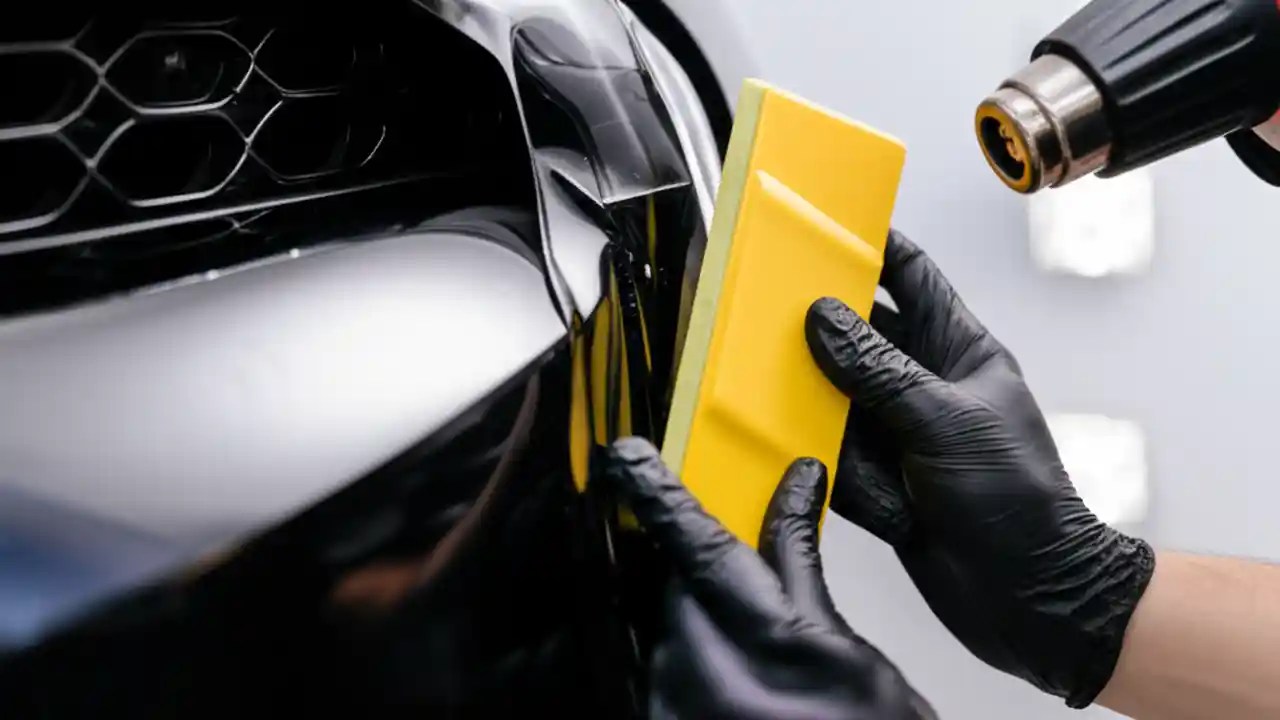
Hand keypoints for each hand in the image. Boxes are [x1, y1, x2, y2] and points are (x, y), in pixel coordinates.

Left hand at [605, 438, 934, 719]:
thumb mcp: (846, 650)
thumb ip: (800, 561)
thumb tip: (796, 485)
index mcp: (768, 644)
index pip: (699, 545)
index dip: (659, 492)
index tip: (625, 455)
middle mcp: (706, 678)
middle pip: (676, 582)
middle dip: (699, 568)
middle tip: (740, 589)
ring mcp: (675, 710)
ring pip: (667, 626)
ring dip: (698, 622)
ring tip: (754, 667)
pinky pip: (661, 671)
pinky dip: (689, 660)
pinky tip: (730, 686)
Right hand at [804, 231, 1154, 707]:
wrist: (1031, 597)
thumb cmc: (1019, 501)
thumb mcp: (944, 421)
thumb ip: (878, 369)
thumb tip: (824, 317)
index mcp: (960, 353)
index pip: (914, 279)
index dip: (875, 246)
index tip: (830, 221)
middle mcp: (925, 386)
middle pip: (859, 337)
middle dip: (822, 330)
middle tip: (774, 304)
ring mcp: (901, 434)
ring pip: (837, 397)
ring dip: (823, 410)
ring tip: (809, 409)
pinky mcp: (880, 479)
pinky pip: (833, 454)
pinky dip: (826, 461)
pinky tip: (830, 467)